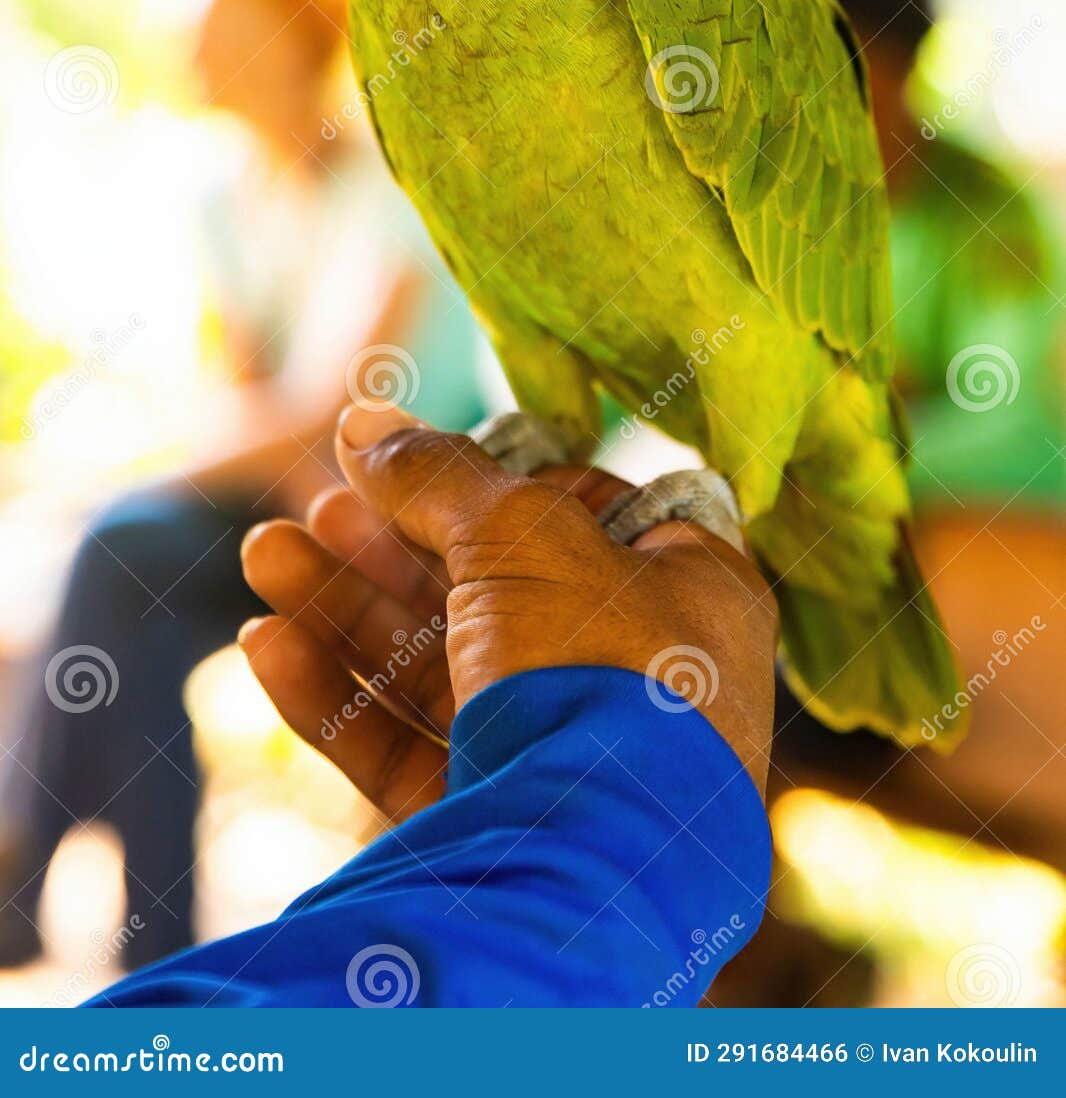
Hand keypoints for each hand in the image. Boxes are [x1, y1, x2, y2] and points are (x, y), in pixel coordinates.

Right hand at [239, 405, 777, 824]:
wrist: (598, 864)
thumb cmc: (596, 668)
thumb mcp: (521, 533)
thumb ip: (438, 474)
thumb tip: (361, 420)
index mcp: (680, 588)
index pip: (580, 512)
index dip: (489, 481)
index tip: (405, 462)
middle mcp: (632, 673)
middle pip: (490, 590)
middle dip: (388, 546)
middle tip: (315, 509)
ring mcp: (565, 758)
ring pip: (437, 670)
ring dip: (345, 610)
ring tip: (263, 555)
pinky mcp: (500, 825)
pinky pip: (409, 750)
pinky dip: (339, 700)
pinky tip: (265, 648)